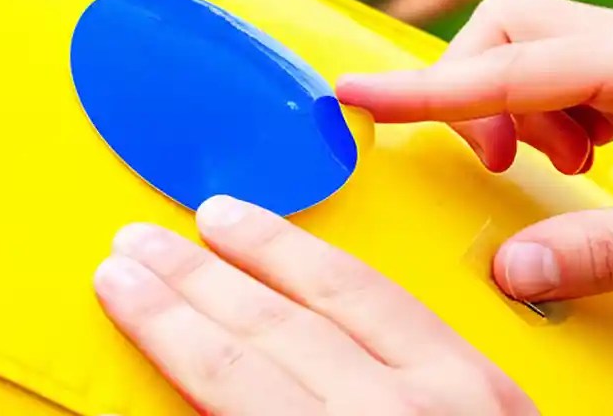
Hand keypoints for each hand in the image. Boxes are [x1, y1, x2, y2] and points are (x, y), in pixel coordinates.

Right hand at [95, 196, 536, 415]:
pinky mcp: (491, 384)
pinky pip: (401, 301)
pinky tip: (307, 250)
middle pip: (271, 324)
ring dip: (267, 247)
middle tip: (140, 242)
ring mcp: (457, 396)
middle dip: (193, 276)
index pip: (229, 373)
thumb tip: (186, 396)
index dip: (164, 322)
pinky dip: (342, 266)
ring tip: (215, 216)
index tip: (121, 286)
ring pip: (341, 291)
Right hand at [337, 0, 612, 301]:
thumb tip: (510, 270)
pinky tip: (582, 159)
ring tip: (548, 165)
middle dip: (474, 88)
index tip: (354, 95)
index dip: (422, 90)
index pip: (502, 68)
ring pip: (533, 52)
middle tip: (496, 160)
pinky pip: (564, 78)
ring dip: (513, 105)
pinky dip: (546, 116)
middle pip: (510, 31)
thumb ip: (599, 251)